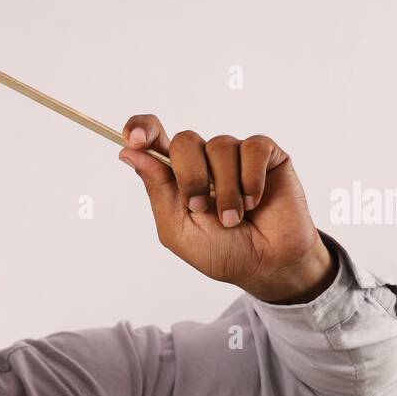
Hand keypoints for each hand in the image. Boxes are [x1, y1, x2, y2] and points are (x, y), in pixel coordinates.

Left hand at [118, 115, 336, 304]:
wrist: (267, 266)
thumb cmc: (222, 252)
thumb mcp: (178, 230)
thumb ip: (157, 190)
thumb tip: (129, 153)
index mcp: (176, 176)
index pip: (153, 138)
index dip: (142, 129)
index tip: (136, 140)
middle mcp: (203, 160)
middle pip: (185, 140)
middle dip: (191, 177)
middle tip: (201, 208)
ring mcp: (234, 155)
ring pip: (220, 146)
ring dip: (225, 190)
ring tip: (234, 218)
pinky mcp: (266, 155)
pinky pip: (253, 148)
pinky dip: (251, 180)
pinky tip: (255, 201)